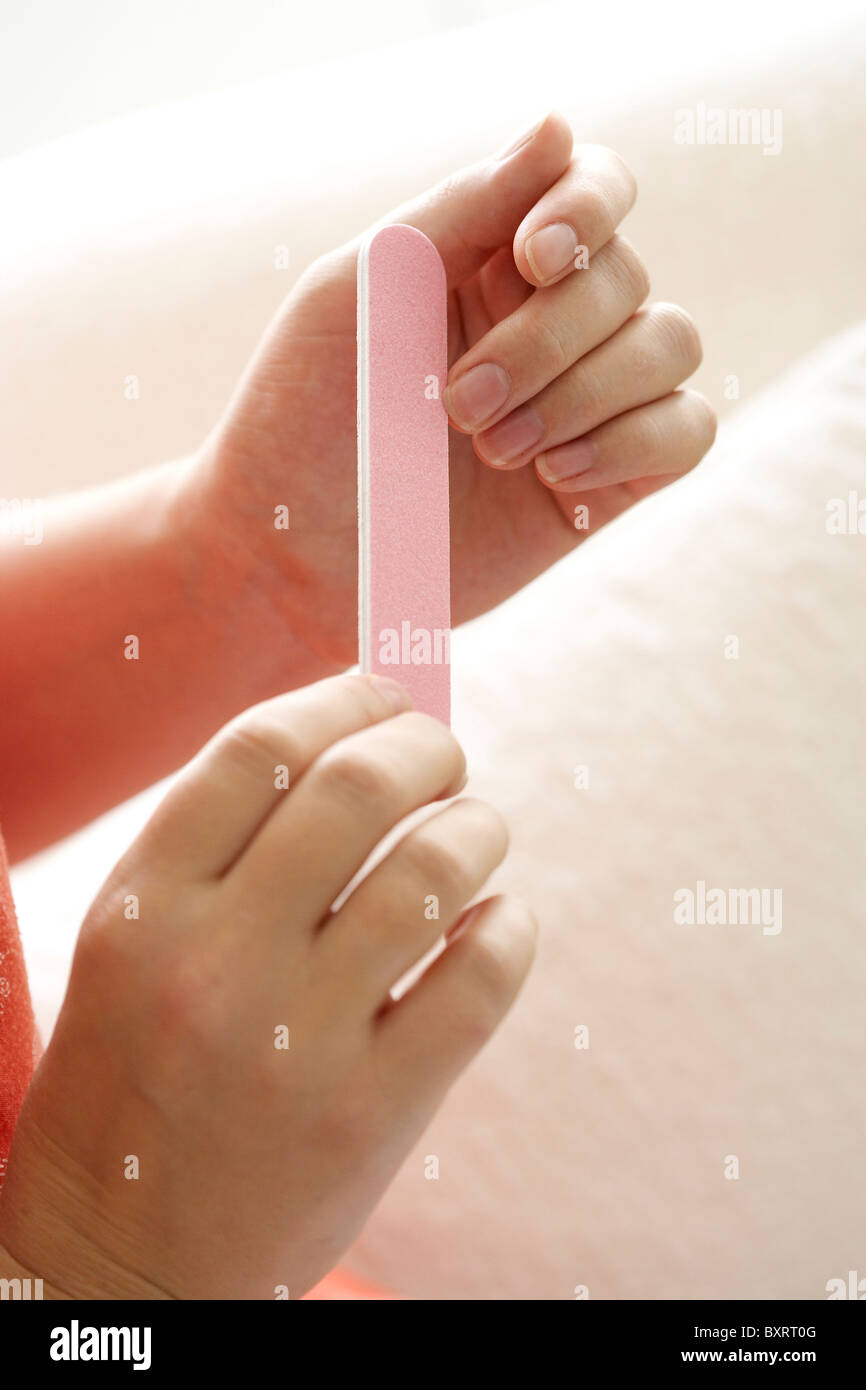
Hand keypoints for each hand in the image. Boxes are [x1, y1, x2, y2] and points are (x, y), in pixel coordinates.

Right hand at [0, 674, 534, 1298]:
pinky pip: (480, 980)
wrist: (120, 1261)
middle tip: (445, 755)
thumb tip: (354, 743)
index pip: (261, 750)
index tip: (383, 694)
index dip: (342, 698)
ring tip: (477, 829)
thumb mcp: (136, 947)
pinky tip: (494, 922)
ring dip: (479, 825)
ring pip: (433, 870)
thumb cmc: (133, 1081)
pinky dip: (509, 927)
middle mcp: (214, 962)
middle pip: (357, 788)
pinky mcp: (369, 1112)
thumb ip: (223, 850)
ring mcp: (294, 1042)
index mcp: (141, 906)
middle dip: (427, 745)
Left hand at [194, 110, 715, 671]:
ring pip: (671, 344)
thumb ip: (461, 210)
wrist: (292, 558)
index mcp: (489, 260)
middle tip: (458, 407)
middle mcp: (548, 323)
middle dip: (546, 341)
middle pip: (625, 276)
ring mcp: (584, 402)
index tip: (533, 257)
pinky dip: (632, 443)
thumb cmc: (304, 417)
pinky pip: (689, 430)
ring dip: (584, 394)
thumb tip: (557, 125)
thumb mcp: (361, 292)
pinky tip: (554, 477)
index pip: (595, 189)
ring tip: (494, 450)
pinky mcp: (608, 482)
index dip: (588, 208)